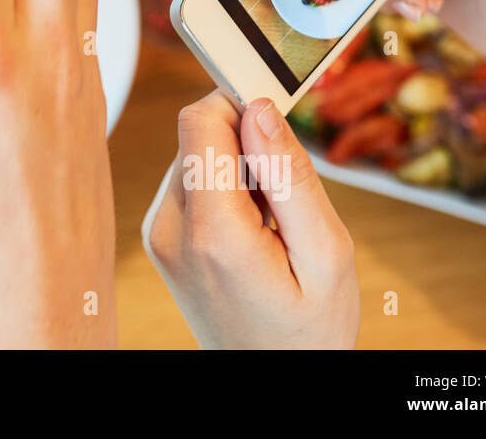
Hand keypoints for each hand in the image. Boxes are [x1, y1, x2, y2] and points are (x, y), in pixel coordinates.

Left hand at [145, 93, 358, 348]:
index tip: (279, 123)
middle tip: (285, 198)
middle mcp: (170, 227)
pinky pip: (189, 181)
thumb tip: (259, 106)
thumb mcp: (326, 254)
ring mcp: (159, 233)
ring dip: (237, 168)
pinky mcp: (160, 236)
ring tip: (270, 223)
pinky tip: (250, 232)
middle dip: (247, 144)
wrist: (271, 380)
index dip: (242, 105)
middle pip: (198, 134)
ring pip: (193, 153)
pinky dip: (223, 189)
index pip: (201, 120)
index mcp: (212, 231)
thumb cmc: (309, 328)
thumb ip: (290, 176)